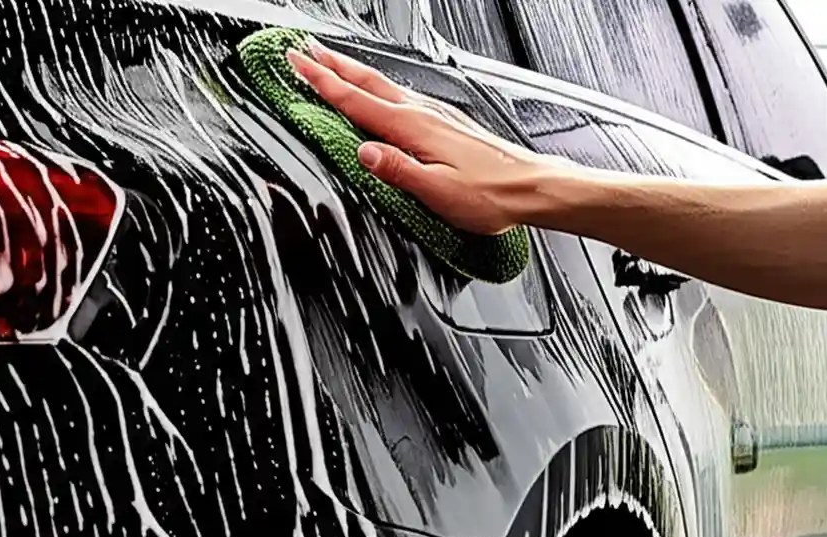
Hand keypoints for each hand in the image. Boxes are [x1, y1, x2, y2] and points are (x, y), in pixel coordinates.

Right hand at [286, 39, 563, 235]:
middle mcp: (424, 114)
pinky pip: (402, 96)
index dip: (323, 82)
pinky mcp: (447, 122)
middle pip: (368, 82)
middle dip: (333, 65)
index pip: (357, 101)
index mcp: (414, 128)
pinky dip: (379, 88)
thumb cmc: (490, 195)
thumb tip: (363, 153)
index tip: (296, 64)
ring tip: (333, 63)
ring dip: (354, 72)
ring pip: (385, 86)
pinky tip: (381, 92)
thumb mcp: (437, 191)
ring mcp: (437, 115)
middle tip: (304, 51)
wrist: (531, 189)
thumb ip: (397, 171)